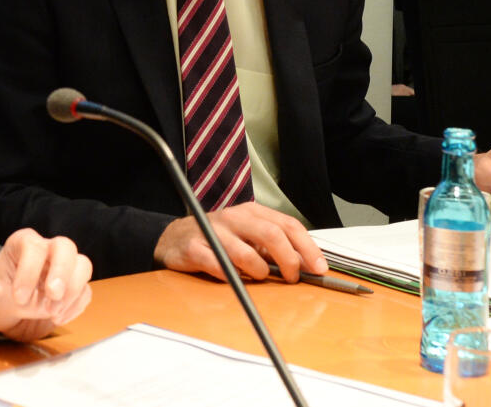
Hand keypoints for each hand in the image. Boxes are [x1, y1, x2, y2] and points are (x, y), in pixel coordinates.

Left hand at [0, 228, 92, 341]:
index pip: (34, 247)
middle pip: (66, 247)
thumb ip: (4, 292)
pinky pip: (86, 291)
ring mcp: (64, 265)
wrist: (9, 303)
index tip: (19, 297)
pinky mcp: (75, 283)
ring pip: (83, 266)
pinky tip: (57, 318)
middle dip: (62, 272)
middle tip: (52, 295)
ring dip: (71, 292)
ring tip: (51, 313)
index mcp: (24, 242)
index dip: (29, 271)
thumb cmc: (1, 290)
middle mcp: (48, 248)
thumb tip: (28, 301)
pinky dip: (74, 307)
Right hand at [152, 202, 325, 282]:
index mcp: (251, 212)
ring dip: (259, 272)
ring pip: (247, 254)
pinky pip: (220, 268)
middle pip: (271, 234)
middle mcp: (233, 217)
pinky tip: (234, 278)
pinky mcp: (195, 249)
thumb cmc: (217, 239)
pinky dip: (233, 278)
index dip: (307, 247)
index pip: (287, 224)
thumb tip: (305, 264)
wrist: (173, 238)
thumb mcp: (247, 235)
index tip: (318, 268)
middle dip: (289, 260)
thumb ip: (273, 246)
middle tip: (292, 278)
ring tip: (257, 278)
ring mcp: (213, 231)